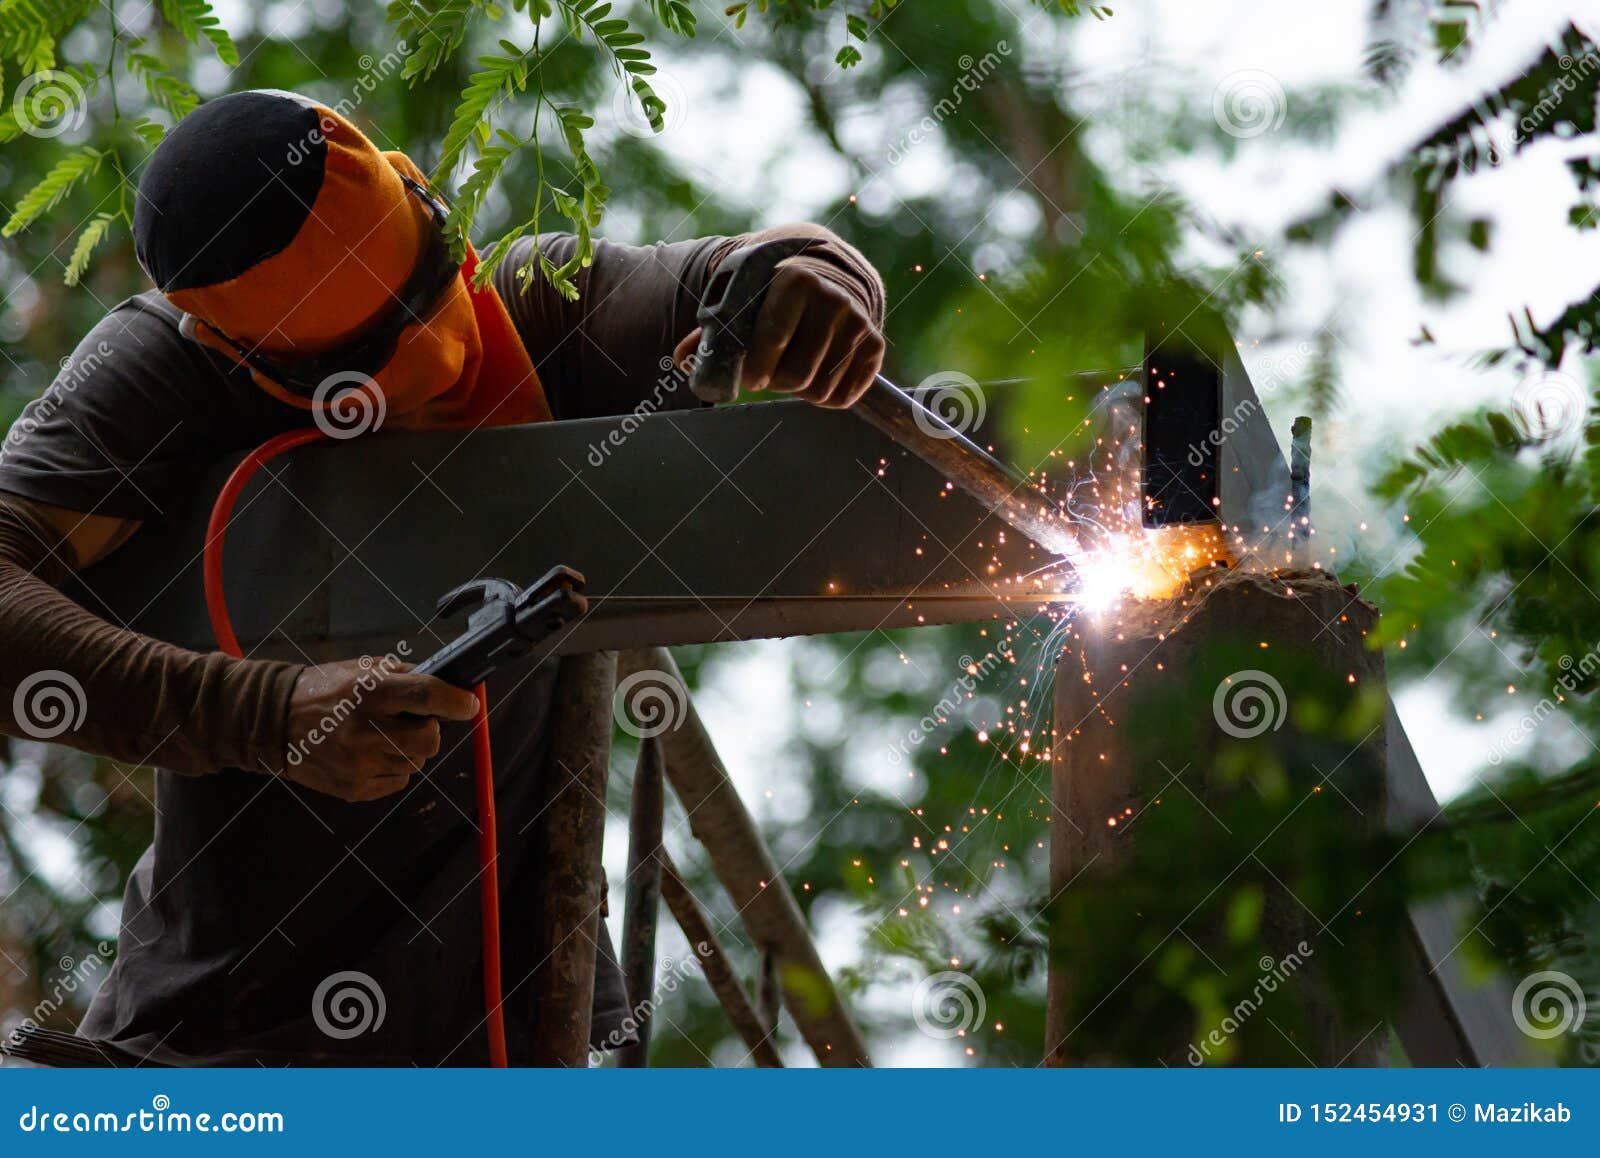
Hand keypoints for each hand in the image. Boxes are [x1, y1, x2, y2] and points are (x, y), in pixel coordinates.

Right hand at [279, 660, 479, 801]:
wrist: (274, 722)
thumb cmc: (326, 691)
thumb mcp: (362, 669)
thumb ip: (403, 675)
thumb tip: (446, 685)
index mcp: (370, 692)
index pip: (427, 696)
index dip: (456, 701)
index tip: (469, 704)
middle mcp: (366, 729)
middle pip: (430, 740)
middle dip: (431, 730)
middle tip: (415, 722)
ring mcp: (360, 763)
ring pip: (416, 763)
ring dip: (409, 749)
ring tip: (383, 736)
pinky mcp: (355, 788)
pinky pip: (398, 781)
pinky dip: (392, 768)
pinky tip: (370, 753)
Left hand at [674, 261, 884, 408]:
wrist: (827, 280)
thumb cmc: (773, 299)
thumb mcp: (745, 304)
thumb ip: (713, 333)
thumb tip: (682, 358)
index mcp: (796, 279)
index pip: (772, 340)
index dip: (755, 368)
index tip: (748, 376)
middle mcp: (834, 298)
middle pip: (797, 374)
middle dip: (776, 383)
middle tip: (768, 377)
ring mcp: (858, 323)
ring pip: (820, 389)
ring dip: (799, 391)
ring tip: (791, 373)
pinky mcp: (875, 346)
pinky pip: (845, 396)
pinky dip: (826, 397)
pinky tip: (815, 378)